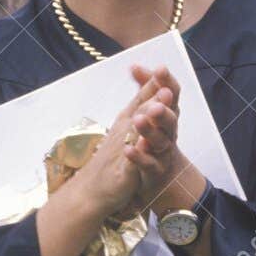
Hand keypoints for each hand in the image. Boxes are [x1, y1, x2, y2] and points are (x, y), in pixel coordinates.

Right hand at [66, 74, 162, 219]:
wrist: (92, 189)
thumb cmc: (112, 158)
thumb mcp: (127, 128)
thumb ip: (140, 107)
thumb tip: (154, 87)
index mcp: (127, 120)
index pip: (142, 97)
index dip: (152, 83)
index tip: (163, 67)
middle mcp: (124, 131)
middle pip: (140, 111)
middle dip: (153, 97)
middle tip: (164, 84)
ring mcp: (122, 150)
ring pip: (135, 133)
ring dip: (145, 121)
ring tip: (155, 110)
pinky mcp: (123, 173)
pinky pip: (130, 163)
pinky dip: (134, 155)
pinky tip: (138, 147)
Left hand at [121, 64, 204, 215]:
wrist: (163, 175)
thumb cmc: (156, 138)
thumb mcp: (149, 112)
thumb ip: (144, 89)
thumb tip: (134, 66)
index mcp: (168, 114)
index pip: (172, 95)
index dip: (167, 82)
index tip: (160, 69)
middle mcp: (169, 131)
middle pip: (170, 119)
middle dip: (163, 109)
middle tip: (157, 101)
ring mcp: (163, 152)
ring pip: (160, 141)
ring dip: (150, 130)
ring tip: (139, 120)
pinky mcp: (155, 171)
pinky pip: (149, 164)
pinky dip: (139, 157)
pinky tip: (129, 150)